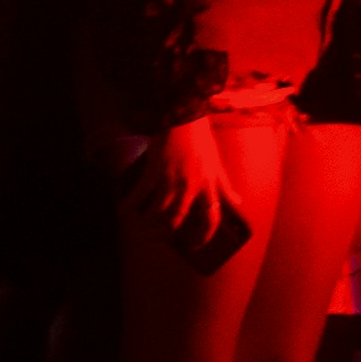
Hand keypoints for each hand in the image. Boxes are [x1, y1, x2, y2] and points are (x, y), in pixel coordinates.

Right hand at [145, 115, 247, 271]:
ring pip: (158, 211)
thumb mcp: (218, 164)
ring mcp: (173, 179)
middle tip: (155, 238)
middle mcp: (192, 186)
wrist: (183, 115)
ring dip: (146, 222)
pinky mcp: (155, 170)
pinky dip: (130, 204)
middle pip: (178, 219)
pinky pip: (140, 193)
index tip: (195, 246)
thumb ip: (225, 185)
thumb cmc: (201, 139)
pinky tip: (122, 210)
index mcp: (209, 185)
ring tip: (139, 225)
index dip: (204, 236)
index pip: (211, 218)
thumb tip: (238, 202)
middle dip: (164, 233)